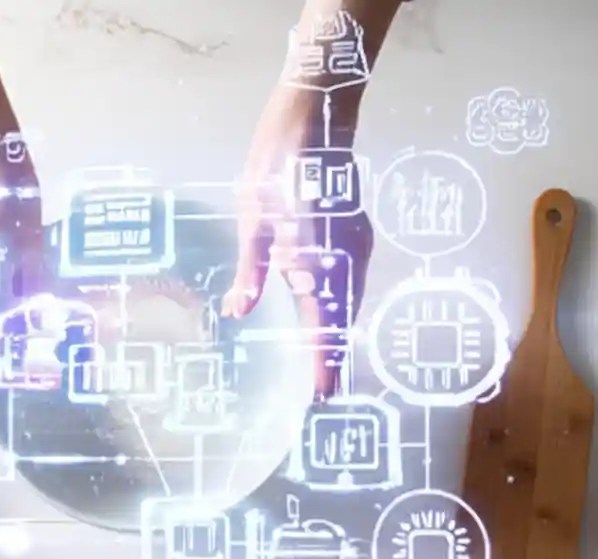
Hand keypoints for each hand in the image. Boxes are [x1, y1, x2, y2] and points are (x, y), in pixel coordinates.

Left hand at [222, 86, 372, 398]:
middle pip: (342, 318)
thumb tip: (240, 311)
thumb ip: (251, 271)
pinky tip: (328, 308)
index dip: (323, 363)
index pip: (323, 326)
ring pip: (350, 299)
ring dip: (338, 328)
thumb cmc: (274, 170)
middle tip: (324, 388)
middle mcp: (346, 260)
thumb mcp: (253, 224)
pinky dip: (342, 302)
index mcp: (318, 263)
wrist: (313, 122)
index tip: (323, 396)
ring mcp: (356, 244)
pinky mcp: (356, 231)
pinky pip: (352, 279)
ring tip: (326, 357)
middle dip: (332, 353)